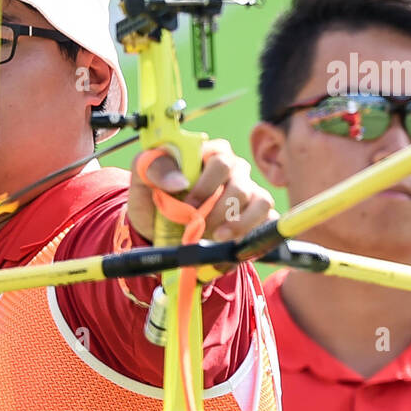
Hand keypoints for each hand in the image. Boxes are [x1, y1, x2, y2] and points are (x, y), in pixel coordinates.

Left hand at [128, 138, 277, 243]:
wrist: (155, 229)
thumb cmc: (154, 196)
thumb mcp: (144, 177)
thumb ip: (154, 168)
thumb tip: (179, 182)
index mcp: (211, 154)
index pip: (221, 161)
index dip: (206, 186)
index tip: (189, 206)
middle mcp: (236, 171)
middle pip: (241, 186)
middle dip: (219, 211)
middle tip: (199, 228)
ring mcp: (250, 194)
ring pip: (261, 203)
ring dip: (239, 225)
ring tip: (217, 239)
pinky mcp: (258, 218)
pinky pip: (266, 227)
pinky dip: (248, 243)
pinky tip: (225, 256)